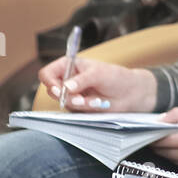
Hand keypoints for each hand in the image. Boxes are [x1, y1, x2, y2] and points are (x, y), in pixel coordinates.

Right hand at [41, 57, 156, 111]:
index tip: (59, 90)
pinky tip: (98, 104)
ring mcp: (72, 94)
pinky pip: (74, 111)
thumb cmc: (116, 77)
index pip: (47, 73)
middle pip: (51, 91)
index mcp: (69, 66)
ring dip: (79, 103)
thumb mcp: (99, 74)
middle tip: (81, 99)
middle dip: (66, 96)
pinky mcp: (79, 106)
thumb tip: (66, 87)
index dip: (49, 82)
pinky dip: (85, 109)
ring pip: (63, 102)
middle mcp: (68, 80)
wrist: (131, 93)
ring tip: (95, 100)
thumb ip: (81, 80)